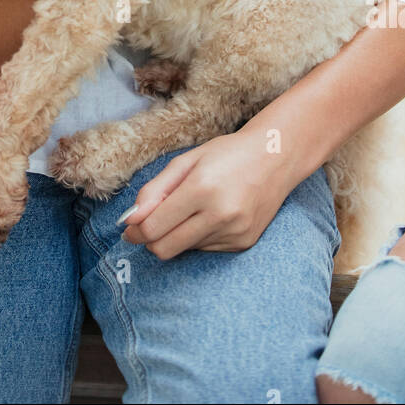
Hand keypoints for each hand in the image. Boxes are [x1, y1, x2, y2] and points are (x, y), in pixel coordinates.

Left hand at [119, 128, 296, 258]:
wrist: (276, 158)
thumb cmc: (227, 154)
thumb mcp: (186, 161)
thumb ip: (155, 190)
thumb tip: (130, 219)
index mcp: (201, 188)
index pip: (154, 227)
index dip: (135, 231)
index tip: (129, 228)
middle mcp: (220, 215)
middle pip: (165, 248)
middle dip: (149, 241)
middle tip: (147, 227)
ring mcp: (234, 232)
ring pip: (184, 249)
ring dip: (177, 235)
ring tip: (192, 209)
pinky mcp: (243, 243)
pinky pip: (205, 250)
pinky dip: (198, 237)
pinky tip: (211, 215)